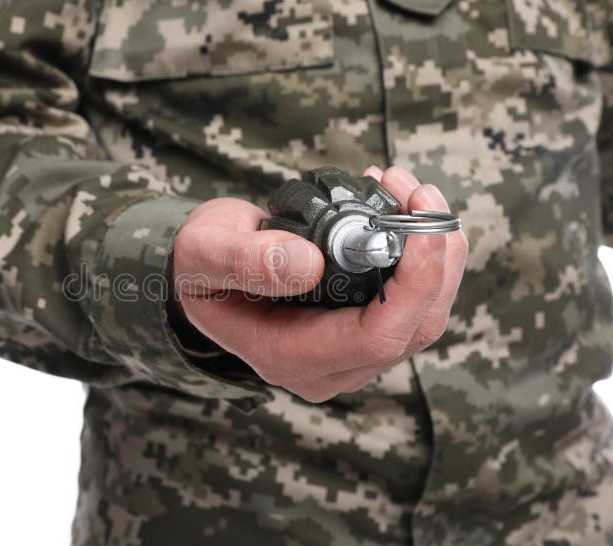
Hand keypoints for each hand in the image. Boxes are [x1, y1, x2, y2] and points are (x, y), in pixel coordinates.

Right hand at [172, 166, 468, 402]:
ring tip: (403, 186)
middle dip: (435, 258)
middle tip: (417, 190)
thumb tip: (309, 263)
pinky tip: (396, 203)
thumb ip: (245, 261)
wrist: (206, 272)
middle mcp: (329, 366)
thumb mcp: (204, 255)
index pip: (376, 338)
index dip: (413, 285)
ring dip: (434, 249)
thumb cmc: (200, 266)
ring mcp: (350, 350)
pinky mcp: (363, 325)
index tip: (420, 225)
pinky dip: (420, 250)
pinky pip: (412, 298)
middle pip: (415, 327)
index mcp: (289, 357)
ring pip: (424, 313)